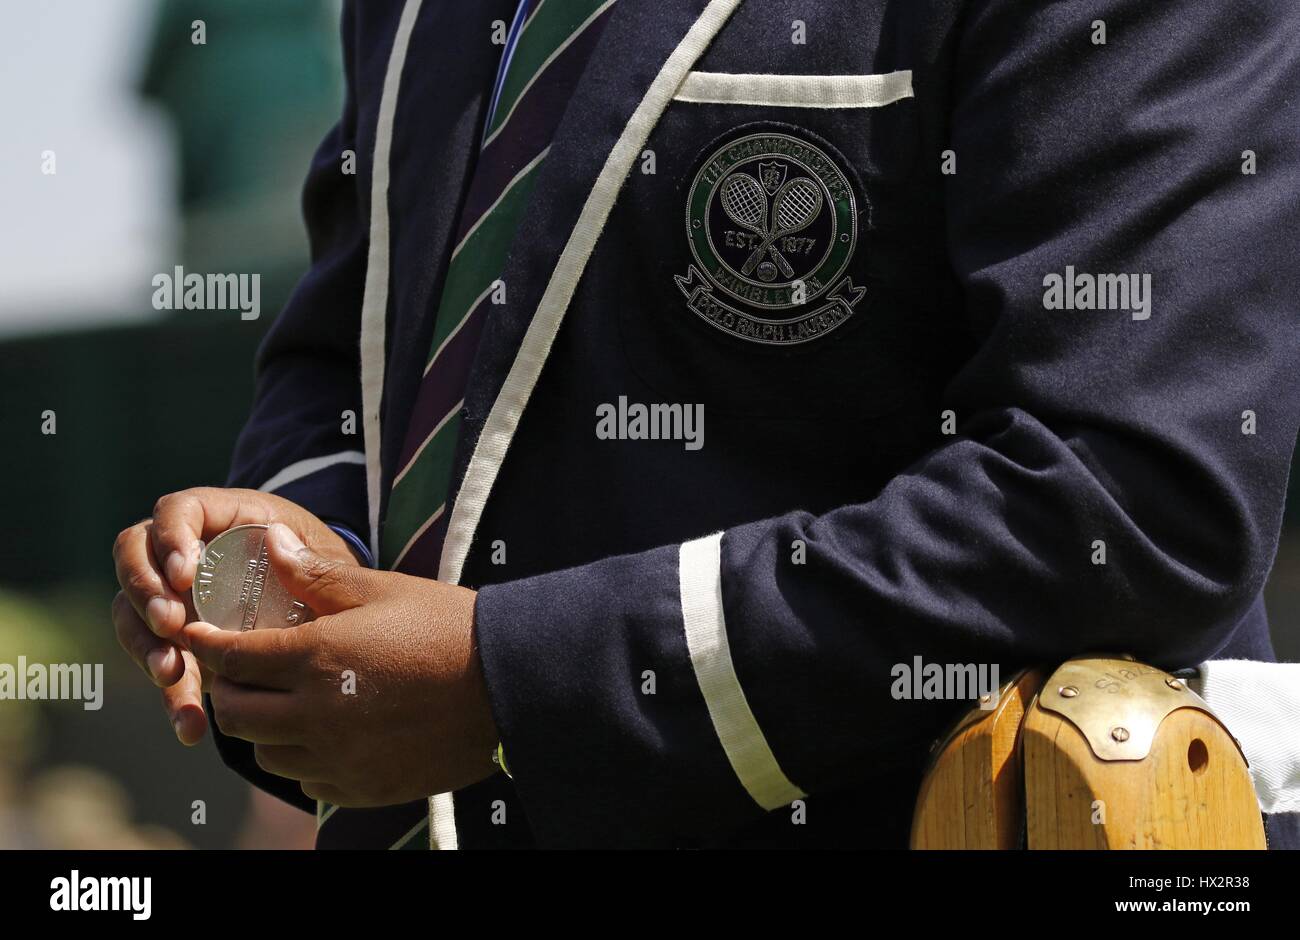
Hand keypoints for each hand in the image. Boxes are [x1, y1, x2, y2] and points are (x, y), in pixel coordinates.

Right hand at [110, 488, 358, 745]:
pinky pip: (160, 664)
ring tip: (171, 675)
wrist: (334, 608)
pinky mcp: (179, 641)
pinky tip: (191, 726)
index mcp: (221, 517)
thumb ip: (309, 558)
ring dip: (145, 646)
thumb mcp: (327, 560)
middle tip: (171, 624)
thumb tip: (277, 542)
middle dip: (145, 592)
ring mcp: (174, 595)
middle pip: (134, 557)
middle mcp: (185, 551)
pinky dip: (173, 698)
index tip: (183, 575)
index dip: (169, 537)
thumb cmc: (329, 572)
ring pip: (133, 614)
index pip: (176, 511)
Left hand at [181, 523, 498, 806]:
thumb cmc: (446, 625)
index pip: (233, 657)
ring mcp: (339, 758)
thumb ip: (316, 573)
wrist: (508, 682)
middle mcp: (317, 715)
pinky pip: (309, 781)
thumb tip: (270, 542)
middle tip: (241, 670)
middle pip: (236, 713)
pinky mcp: (363, 786)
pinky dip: (304, 758)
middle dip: (228, 688)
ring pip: (266, 753)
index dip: (207, 643)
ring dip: (264, 728)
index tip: (199, 633)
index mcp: (317, 658)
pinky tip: (325, 735)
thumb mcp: (381, 589)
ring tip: (283, 703)